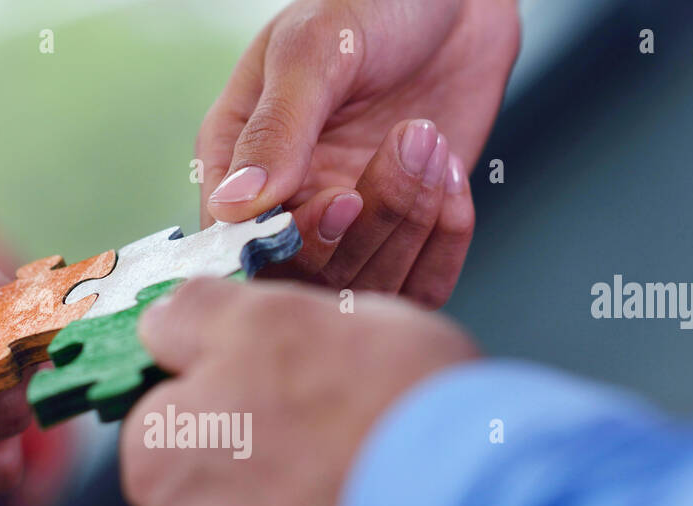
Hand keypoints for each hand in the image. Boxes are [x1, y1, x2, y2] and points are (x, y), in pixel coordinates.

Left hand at [120, 278, 476, 505]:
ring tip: (383, 497)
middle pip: (218, 490)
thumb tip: (164, 325)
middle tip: (351, 438)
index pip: (174, 413)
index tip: (297, 387)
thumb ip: (199, 317)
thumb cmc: (384, 417)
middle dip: (272, 464)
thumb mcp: (280, 317)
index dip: (241, 389)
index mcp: (158, 463)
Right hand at [198, 0, 518, 304]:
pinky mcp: (401, 244)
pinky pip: (418, 289)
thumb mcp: (316, 49)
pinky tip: (453, 180)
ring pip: (366, 286)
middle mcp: (284, 209)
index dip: (292, 241)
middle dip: (369, 223)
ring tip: (431, 141)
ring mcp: (345, 233)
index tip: (342, 198)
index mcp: (235, 164)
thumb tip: (235, 207)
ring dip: (412, 220)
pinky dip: (445, 246)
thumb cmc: (373, 5)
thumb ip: (277, 125)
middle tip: (407, 145)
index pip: (239, 246)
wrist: (457, 2)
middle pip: (307, 278)